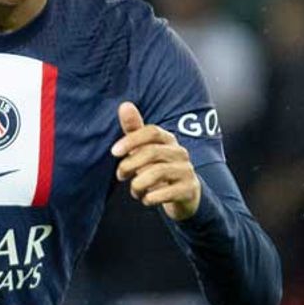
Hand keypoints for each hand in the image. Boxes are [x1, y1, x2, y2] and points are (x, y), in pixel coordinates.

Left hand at [112, 102, 200, 219]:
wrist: (184, 195)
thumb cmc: (158, 168)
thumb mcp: (145, 150)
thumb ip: (134, 130)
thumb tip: (124, 104)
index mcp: (168, 140)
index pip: (152, 131)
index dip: (132, 140)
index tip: (114, 152)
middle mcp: (180, 153)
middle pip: (152, 152)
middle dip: (130, 165)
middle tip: (120, 176)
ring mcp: (187, 171)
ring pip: (158, 172)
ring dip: (138, 184)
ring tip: (134, 191)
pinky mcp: (189, 189)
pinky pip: (168, 192)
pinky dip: (151, 197)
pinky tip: (146, 199)